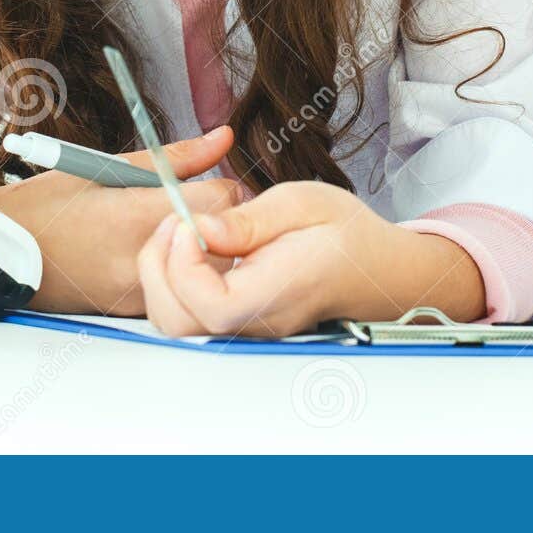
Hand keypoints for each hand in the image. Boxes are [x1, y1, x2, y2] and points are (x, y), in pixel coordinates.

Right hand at [0, 125, 243, 315]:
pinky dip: (180, 272)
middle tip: (200, 206)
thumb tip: (222, 139)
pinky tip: (158, 256)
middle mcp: (146, 257)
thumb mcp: (107, 165)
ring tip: (177, 231)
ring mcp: (140, 290)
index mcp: (139, 214)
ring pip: (207, 270)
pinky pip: (179, 290)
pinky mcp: (134, 310)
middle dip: (223, 220)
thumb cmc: (47, 206)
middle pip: (225, 238)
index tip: (211, 183)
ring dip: (205, 249)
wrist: (4, 251)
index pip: (224, 200)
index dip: (225, 187)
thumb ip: (175, 156)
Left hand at [138, 181, 486, 336]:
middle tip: (174, 223)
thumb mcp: (305, 203)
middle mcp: (257, 324)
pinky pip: (187, 316)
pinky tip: (190, 250)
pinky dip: (172, 283)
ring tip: (178, 233)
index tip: (190, 222)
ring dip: (160, 276)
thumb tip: (201, 230)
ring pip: (176, 324)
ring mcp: (244, 330)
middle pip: (180, 323)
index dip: (185, 264)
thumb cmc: (346, 233)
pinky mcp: (235, 325)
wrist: (374, 267)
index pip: (212, 305)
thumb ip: (250, 219)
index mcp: (278, 294)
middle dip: (158, 268)